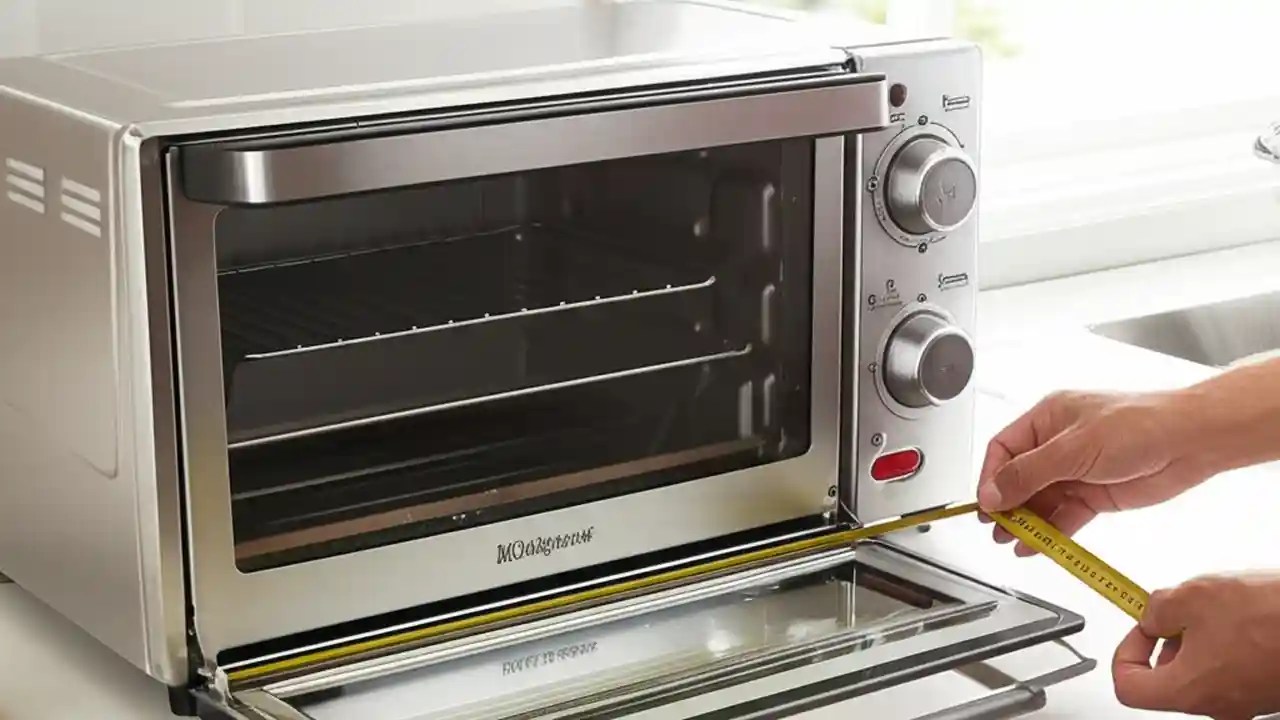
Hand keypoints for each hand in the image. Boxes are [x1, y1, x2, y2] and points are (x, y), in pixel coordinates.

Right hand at [976, 390, 1211, 554]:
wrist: (1191, 442)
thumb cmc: (1139, 425)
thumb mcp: (1072, 449)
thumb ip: (1029, 474)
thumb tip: (993, 492)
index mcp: (1047, 419)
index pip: (1003, 450)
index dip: (991, 478)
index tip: (987, 506)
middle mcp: (1059, 444)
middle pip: (1020, 478)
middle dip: (1007, 505)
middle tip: (997, 529)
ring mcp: (1077, 470)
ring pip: (1041, 500)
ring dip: (1027, 522)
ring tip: (1015, 542)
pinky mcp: (1096, 494)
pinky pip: (1065, 515)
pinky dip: (1052, 531)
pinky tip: (1040, 544)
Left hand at [1114, 572, 1279, 719]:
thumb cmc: (1271, 616)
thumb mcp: (1192, 597)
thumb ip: (1156, 609)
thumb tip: (1150, 615)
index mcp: (1189, 689)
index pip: (1129, 687)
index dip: (1125, 652)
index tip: (1140, 629)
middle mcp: (1216, 705)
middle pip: (1166, 680)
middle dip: (1165, 640)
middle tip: (1178, 611)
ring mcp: (1243, 702)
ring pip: (1200, 672)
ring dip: (1197, 638)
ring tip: (1215, 608)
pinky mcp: (1264, 691)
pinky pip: (1230, 669)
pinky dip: (1225, 643)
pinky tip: (1239, 618)